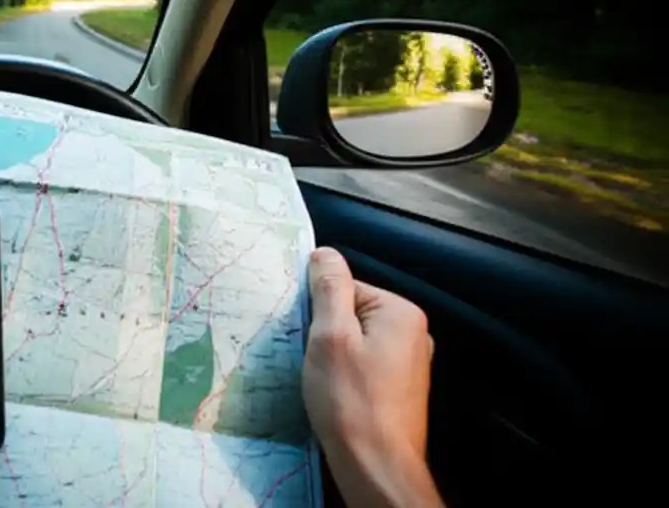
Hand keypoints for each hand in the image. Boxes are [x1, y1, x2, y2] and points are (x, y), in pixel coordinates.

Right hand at [302, 247, 442, 507]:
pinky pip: (365, 365)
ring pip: (356, 342)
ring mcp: (410, 363)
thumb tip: (325, 253)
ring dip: (333, 356)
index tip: (306, 335)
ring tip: (323, 380)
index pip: (346, 289)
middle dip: (326, 334)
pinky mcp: (401, 388)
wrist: (376, 464)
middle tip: (313, 359)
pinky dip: (345, 375)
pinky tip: (335, 394)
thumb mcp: (330, 336)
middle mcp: (413, 333)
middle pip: (352, 314)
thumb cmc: (350, 401)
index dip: (319, 311)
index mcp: (401, 312)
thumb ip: (329, 289)